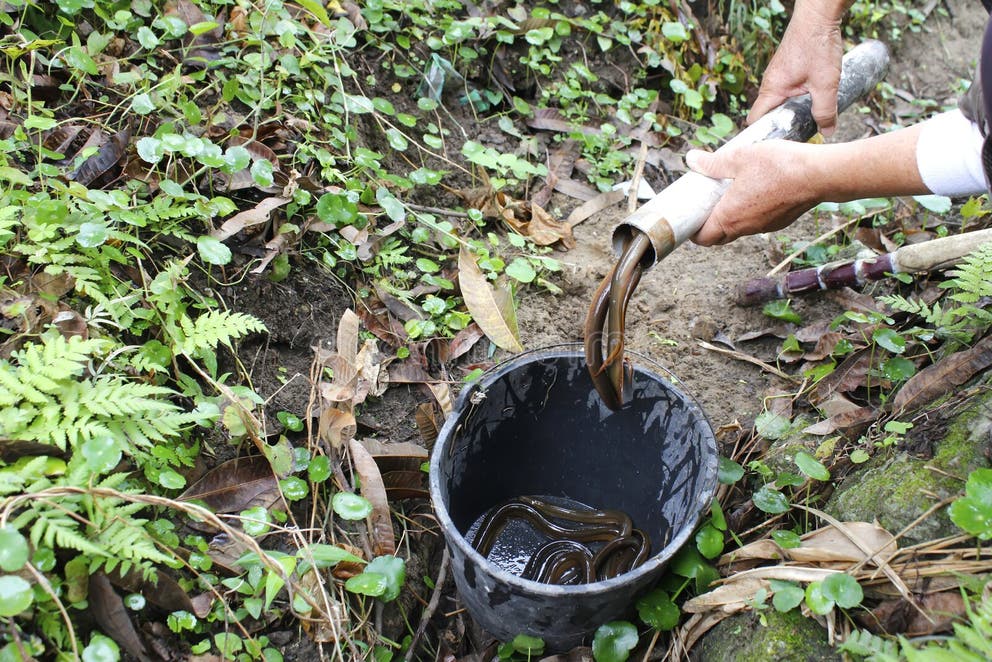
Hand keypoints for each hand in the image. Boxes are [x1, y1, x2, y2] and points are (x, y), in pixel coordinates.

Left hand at [685, 141, 821, 245]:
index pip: (704, 238)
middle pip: (719, 237)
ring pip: (739, 230)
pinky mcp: (779, 222)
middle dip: (709, 226)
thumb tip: (692, 160)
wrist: (820, 174)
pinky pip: (756, 223)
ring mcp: (764, 227)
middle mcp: (746, 227)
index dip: (693, 232)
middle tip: (706, 205)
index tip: (690, 218)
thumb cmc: (781, 166)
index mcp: (730, 216)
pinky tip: (753, 193)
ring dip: (730, 219)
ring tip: (728, 195)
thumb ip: (715, 163)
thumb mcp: (741, 157)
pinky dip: (749, 214)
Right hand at [747, 3, 844, 135]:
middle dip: (783, 125)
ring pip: (781, 101)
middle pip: (769, 113)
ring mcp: (779, 75)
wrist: (819, 15)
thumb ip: (825, 111)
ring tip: (810, 119)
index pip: (756, 120)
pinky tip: (815, 99)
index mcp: (771, 89)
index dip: (763, 135)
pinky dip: (799, 98)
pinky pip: (789, 90)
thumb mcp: (826, 84)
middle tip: (799, 136)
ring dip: (793, 111)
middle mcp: (771, 83)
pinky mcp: (790, 68)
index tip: (775, 145)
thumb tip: (827, 132)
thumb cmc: (817, 45)